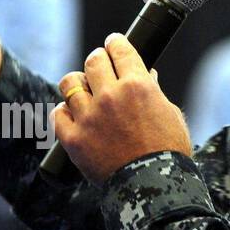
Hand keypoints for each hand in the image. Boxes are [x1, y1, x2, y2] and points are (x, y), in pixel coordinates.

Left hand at [54, 33, 192, 184]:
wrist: (152, 187)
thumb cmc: (168, 151)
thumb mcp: (170, 115)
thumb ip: (154, 92)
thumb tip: (147, 75)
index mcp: (138, 85)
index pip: (120, 49)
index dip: (115, 43)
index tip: (113, 44)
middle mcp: (110, 96)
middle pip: (93, 61)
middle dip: (97, 60)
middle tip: (100, 67)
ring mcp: (89, 117)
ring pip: (69, 83)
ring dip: (77, 84)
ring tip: (83, 91)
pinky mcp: (73, 138)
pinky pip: (58, 113)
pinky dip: (64, 112)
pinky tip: (72, 115)